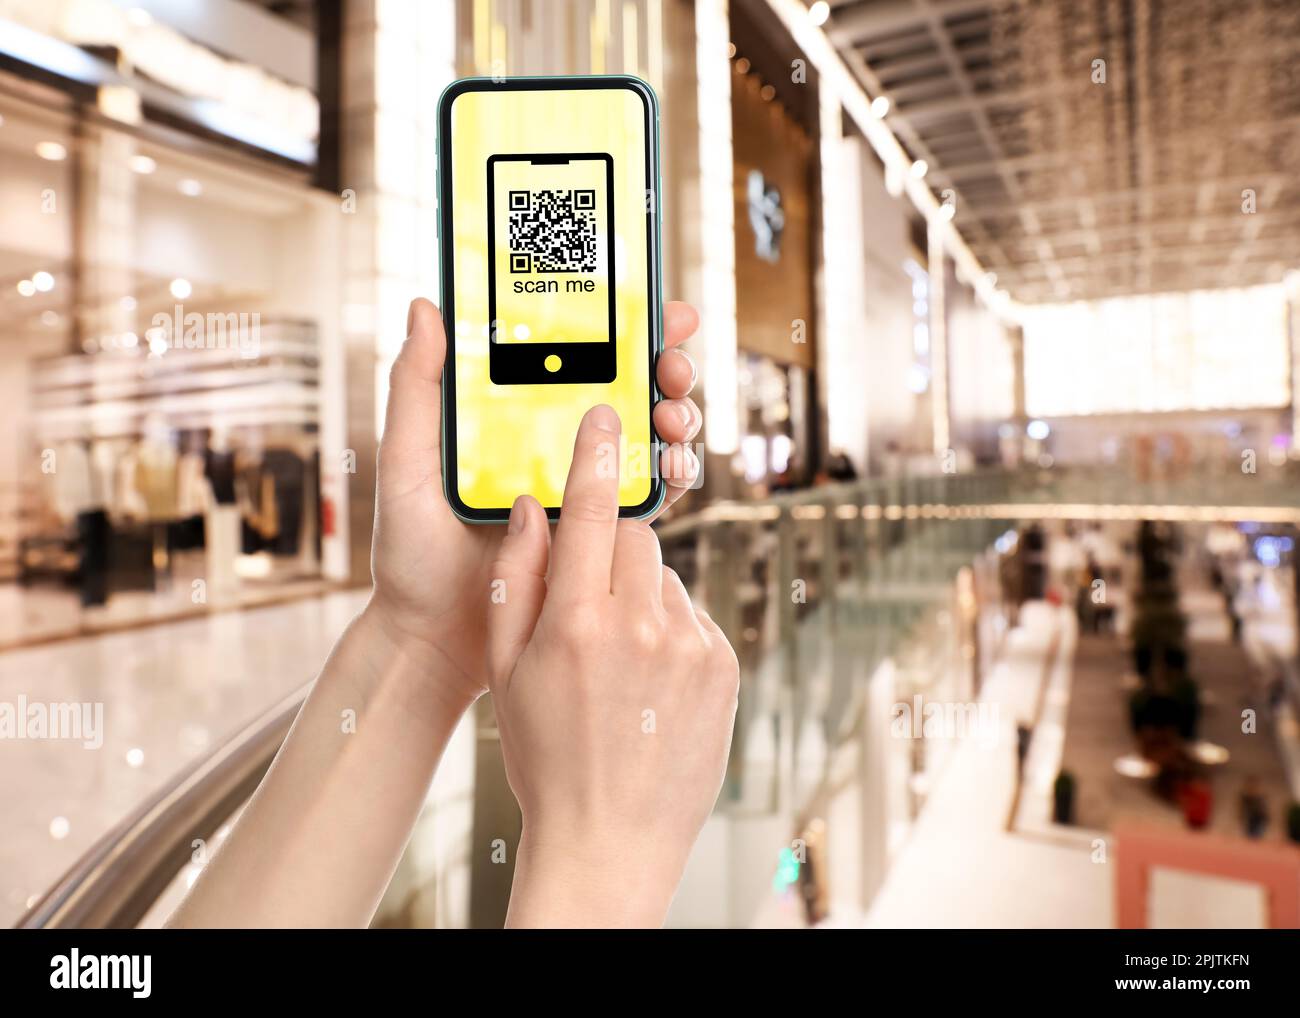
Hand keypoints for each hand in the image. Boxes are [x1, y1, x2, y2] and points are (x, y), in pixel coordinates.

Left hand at [368, 299, 703, 712]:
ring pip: (648, 437)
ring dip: (676, 416)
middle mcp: (554, 445)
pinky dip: (673, 474)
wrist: (433, 637)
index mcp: (515, 418)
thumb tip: (427, 307)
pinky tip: (674, 464)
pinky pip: (649, 497)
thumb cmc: (410, 553)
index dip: (623, 326)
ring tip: (672, 417)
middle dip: (664, 369)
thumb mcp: (406, 463)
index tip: (653, 306)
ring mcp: (581, 489)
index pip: (576, 357)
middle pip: (627, 390)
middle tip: (671, 365)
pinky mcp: (600, 534)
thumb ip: (416, 390)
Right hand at [486, 405, 738, 927]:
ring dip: (641, 596)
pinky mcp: (724, 667)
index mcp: (578, 624)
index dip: (597, 455)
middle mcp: (643, 627)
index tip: (605, 413)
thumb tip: (532, 508)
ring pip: (665, 578)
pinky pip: (693, 616)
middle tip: (589, 601)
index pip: (593, 512)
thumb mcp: (507, 671)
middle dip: (612, 551)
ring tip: (618, 662)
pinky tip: (649, 680)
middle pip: (637, 539)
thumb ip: (516, 581)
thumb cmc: (546, 756)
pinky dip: (670, 628)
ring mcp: (692, 648)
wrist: (610, 840)